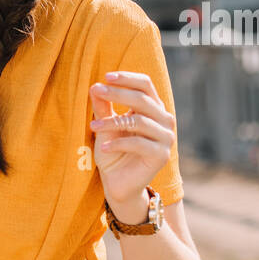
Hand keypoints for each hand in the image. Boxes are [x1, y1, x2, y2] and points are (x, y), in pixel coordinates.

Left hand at [89, 70, 175, 213]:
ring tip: (93, 126)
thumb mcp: (104, 127)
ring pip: (139, 121)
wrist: (118, 182)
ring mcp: (166, 138)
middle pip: (143, 99)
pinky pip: (139, 143)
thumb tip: (95, 87)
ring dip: (113, 122)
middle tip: (96, 91)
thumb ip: (103, 108)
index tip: (106, 76)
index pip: (145, 85)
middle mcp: (164, 120)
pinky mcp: (161, 155)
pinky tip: (102, 147)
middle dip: (117, 93)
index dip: (127, 78)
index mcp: (153, 108)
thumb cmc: (112, 151)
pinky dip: (118, 143)